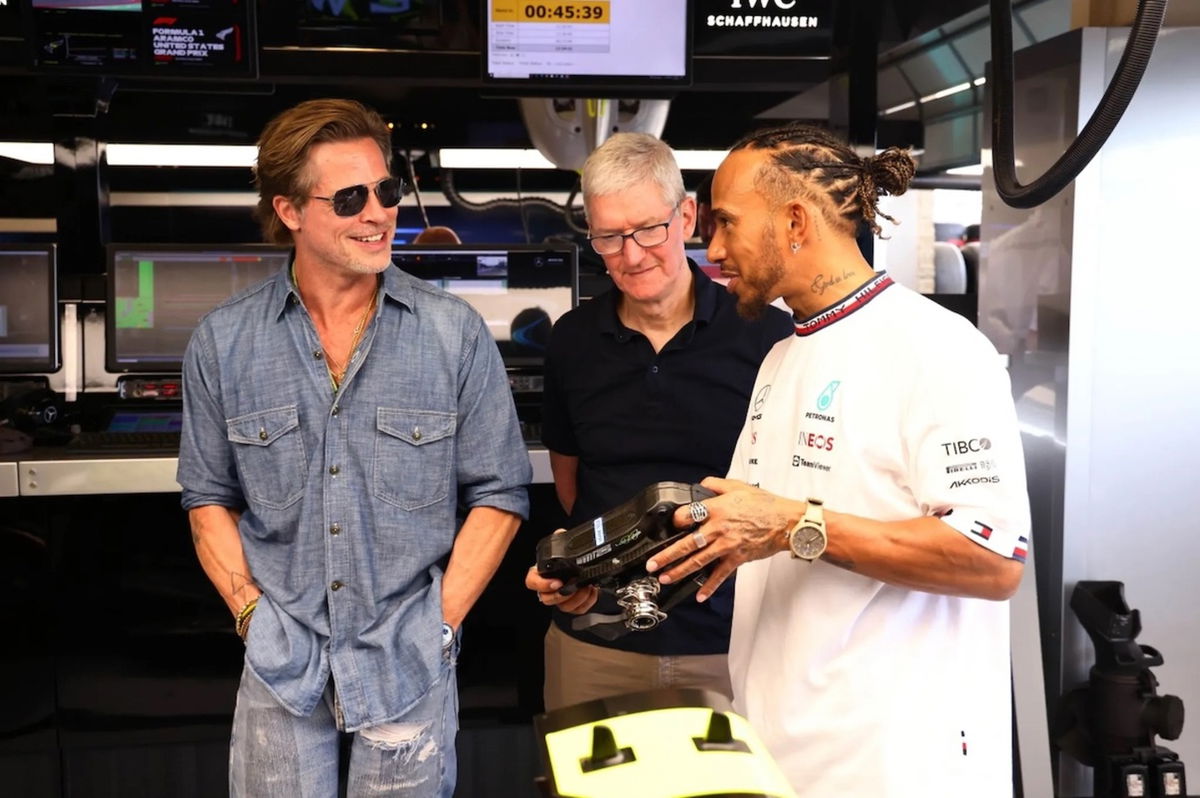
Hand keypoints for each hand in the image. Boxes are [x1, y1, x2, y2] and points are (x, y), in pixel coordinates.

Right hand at [525, 528, 598, 613]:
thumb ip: (559, 538)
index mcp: (541, 574)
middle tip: (573, 586)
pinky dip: (586, 603)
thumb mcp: (560, 545)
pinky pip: (577, 610)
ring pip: (562, 607)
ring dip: (576, 599)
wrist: (578, 564)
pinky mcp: (572, 604)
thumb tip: (561, 533)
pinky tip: (592, 592)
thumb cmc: (564, 558)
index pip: (532, 582)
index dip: (542, 584)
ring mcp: (560, 598)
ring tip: (586, 588)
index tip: (556, 582)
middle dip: (561, 595)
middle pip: (547, 599)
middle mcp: (548, 588)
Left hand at [645, 477, 801, 601]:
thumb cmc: (766, 505)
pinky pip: (720, 574)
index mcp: (717, 509)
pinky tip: (699, 595)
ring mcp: (727, 545)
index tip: (669, 526)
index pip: (688, 515)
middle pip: (687, 543)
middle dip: (667, 555)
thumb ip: (716, 485)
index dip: (675, 520)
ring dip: (680, 571)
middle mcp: (718, 528)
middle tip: (652, 564)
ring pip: (699, 561)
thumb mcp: (738, 487)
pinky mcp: (737, 558)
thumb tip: (702, 485)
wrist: (787, 522)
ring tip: (665, 578)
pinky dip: (710, 586)